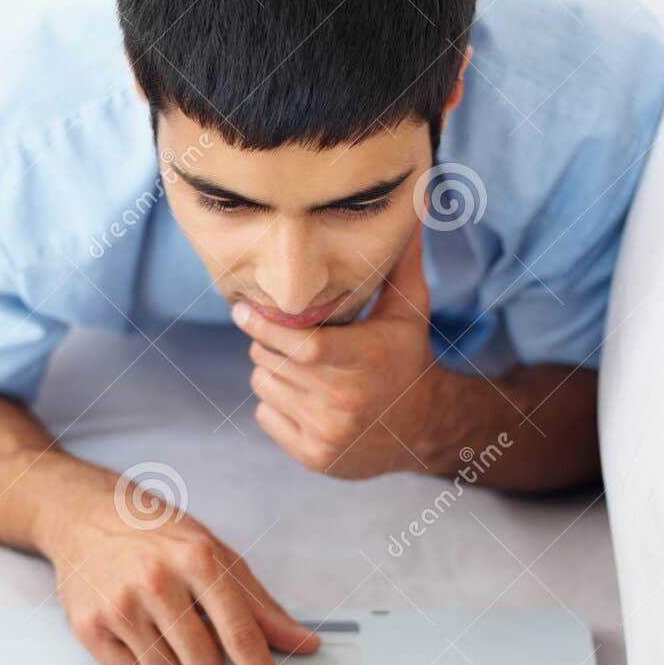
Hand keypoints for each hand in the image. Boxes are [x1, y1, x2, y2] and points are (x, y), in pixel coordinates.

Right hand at [40, 487, 318, 664]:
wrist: (85, 515)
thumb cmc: (155, 533)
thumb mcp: (214, 553)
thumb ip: (259, 604)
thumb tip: (302, 642)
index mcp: (197, 559)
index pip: (238, 631)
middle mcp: (156, 581)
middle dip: (204, 656)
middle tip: (189, 624)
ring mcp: (119, 605)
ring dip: (171, 663)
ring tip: (158, 623)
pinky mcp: (88, 626)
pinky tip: (134, 631)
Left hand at [235, 227, 441, 478]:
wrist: (422, 429)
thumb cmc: (406, 358)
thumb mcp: (410, 310)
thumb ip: (401, 262)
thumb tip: (414, 207)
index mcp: (368, 359)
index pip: (304, 346)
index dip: (266, 326)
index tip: (241, 309)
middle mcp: (346, 400)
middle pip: (272, 361)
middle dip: (268, 342)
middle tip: (287, 337)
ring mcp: (329, 432)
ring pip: (264, 386)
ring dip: (271, 371)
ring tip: (302, 369)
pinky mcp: (315, 456)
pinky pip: (265, 417)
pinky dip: (275, 405)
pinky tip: (305, 399)